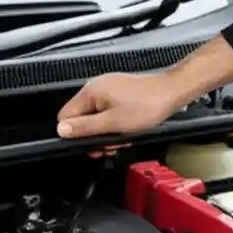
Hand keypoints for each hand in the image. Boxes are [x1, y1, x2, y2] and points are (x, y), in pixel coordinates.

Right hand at [56, 72, 186, 138]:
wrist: (171, 92)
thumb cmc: (146, 106)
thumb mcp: (113, 123)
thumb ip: (85, 127)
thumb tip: (61, 131)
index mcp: (90, 92)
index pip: (65, 116)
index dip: (75, 133)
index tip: (92, 144)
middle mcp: (95, 87)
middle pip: (80, 117)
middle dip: (93, 135)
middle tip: (110, 145)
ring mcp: (107, 89)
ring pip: (95, 116)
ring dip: (105, 131)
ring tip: (121, 137)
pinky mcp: (118, 92)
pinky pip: (107, 111)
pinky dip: (113, 123)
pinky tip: (125, 129)